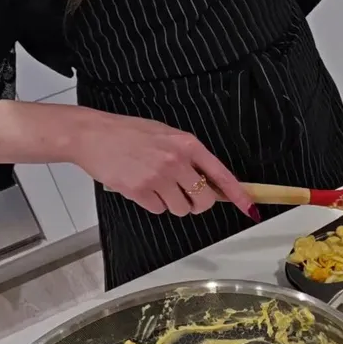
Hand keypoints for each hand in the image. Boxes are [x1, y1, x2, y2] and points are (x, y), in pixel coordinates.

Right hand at [64, 108, 257, 219]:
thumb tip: (209, 180)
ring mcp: (157, 176)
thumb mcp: (165, 135)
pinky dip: (151, 203)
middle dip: (197, 204)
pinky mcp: (139, 190)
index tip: (249, 207)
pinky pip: (158, 209)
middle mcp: (176, 160)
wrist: (93, 134)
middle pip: (204, 200)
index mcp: (186, 144)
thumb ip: (188, 155)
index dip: (237, 194)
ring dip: (172, 203)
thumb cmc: (128, 133)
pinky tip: (140, 186)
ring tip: (155, 185)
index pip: (220, 174)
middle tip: (185, 197)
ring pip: (181, 209)